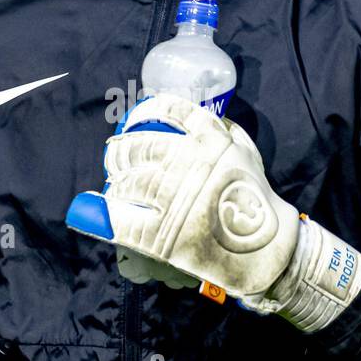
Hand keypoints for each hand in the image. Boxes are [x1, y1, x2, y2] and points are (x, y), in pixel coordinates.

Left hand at [66, 92, 300, 298]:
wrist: (269, 250)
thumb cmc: (259, 201)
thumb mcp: (248, 155)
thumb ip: (228, 134)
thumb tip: (208, 119)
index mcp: (210, 142)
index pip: (171, 110)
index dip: (147, 110)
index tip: (137, 117)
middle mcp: (188, 164)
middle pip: (139, 146)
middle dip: (121, 151)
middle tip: (116, 158)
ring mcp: (173, 199)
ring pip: (129, 183)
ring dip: (116, 183)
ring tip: (116, 186)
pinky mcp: (162, 234)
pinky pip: (122, 222)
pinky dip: (101, 217)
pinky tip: (91, 212)